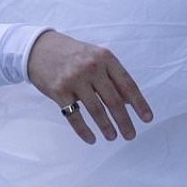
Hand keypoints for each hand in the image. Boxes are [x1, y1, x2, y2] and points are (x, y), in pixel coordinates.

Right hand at [27, 31, 153, 144]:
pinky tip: (91, 139)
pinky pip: (74, 116)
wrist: (38, 48)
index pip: (128, 85)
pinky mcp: (59, 91)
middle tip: (131, 135)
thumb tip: (130, 101)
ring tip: (113, 137)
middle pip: (114, 100)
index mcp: (106, 58)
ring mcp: (75, 79)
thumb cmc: (73, 54)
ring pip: (96, 110)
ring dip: (107, 127)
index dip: (139, 103)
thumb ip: (113, 76)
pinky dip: (84, 130)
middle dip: (124, 121)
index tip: (147, 119)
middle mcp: (92, 68)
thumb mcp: (96, 57)